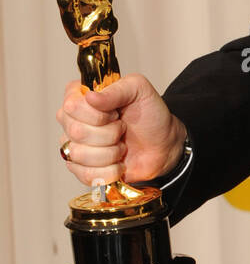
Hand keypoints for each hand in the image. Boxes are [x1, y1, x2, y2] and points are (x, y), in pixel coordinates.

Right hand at [56, 74, 186, 187]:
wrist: (163, 144)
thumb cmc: (149, 115)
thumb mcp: (139, 90)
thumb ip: (116, 89)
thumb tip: (91, 97)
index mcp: (80, 97)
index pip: (72, 106)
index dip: (98, 114)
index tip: (116, 113)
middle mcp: (71, 120)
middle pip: (76, 131)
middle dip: (109, 133)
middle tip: (122, 129)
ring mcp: (74, 145)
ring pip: (78, 154)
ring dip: (110, 153)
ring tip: (121, 146)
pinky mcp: (81, 169)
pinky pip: (85, 175)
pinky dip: (109, 171)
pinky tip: (118, 164)